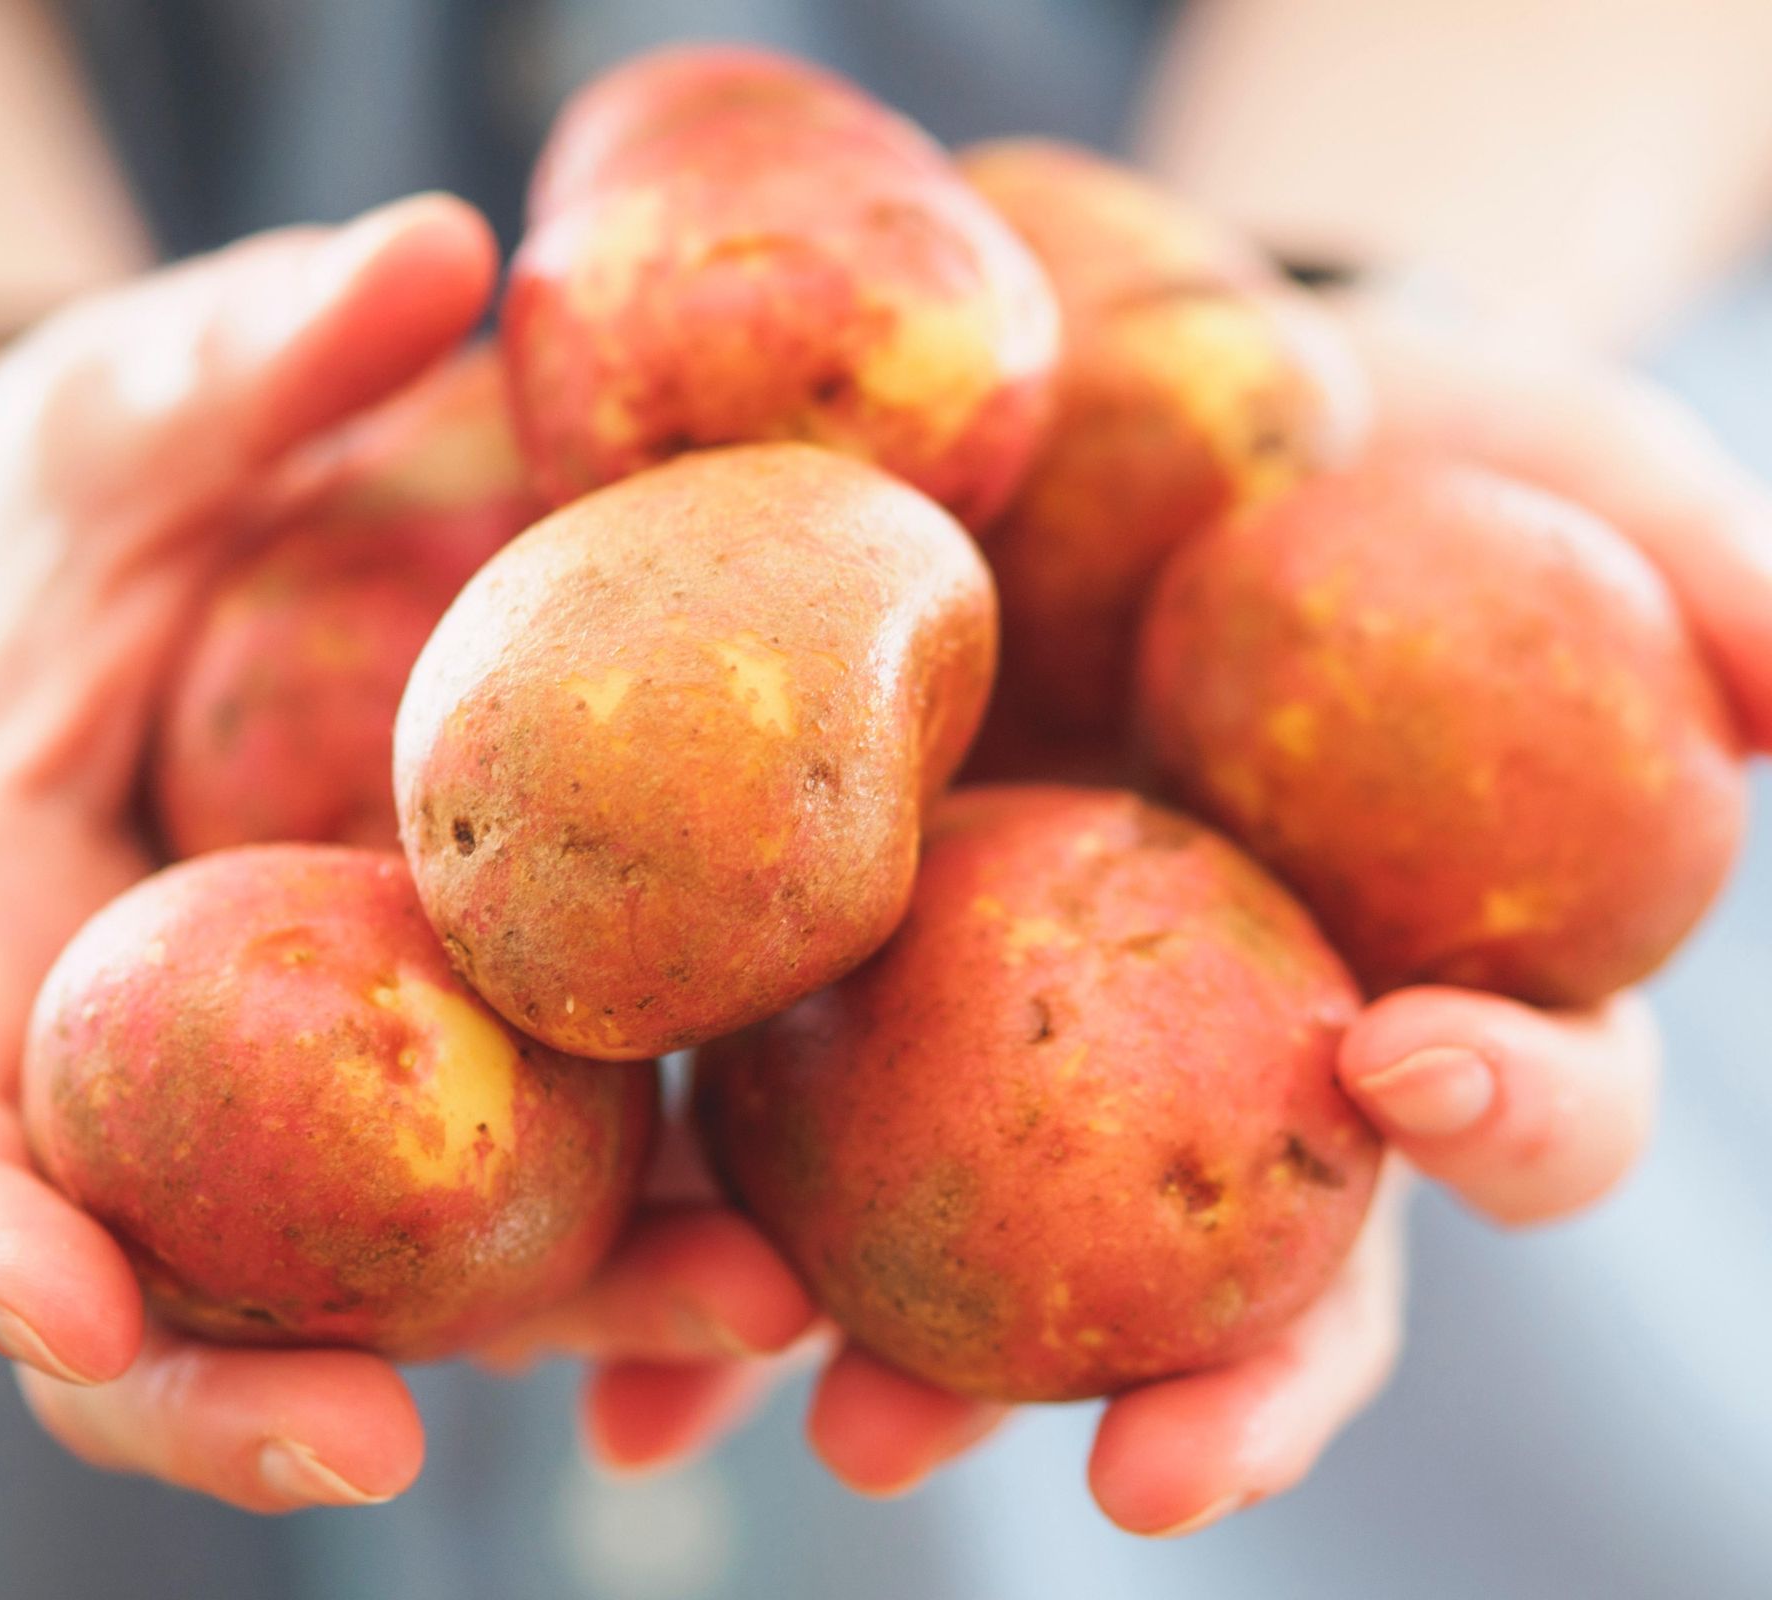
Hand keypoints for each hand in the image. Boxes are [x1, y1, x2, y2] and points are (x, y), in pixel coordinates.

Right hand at [0, 193, 813, 1510]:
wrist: (176, 567)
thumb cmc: (108, 492)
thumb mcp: (141, 403)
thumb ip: (247, 352)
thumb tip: (427, 250)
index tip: (70, 1312)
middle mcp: (151, 1058)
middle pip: (173, 1274)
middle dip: (261, 1389)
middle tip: (398, 1448)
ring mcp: (310, 1085)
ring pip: (396, 1268)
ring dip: (555, 1326)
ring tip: (742, 1321)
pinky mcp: (457, 1057)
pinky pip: (540, 1171)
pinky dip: (647, 1228)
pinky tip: (801, 1233)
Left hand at [793, 301, 1771, 1533]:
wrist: (1145, 397)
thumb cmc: (1389, 448)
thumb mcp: (1544, 462)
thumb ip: (1679, 560)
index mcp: (1427, 978)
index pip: (1516, 1107)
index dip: (1502, 1122)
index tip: (1406, 1071)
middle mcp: (1233, 1064)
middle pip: (1248, 1271)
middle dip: (1196, 1380)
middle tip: (1122, 1469)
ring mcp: (1038, 1055)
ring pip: (1005, 1259)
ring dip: (930, 1366)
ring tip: (832, 1423)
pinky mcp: (859, 1005)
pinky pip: (796, 1152)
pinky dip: (722, 1260)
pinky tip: (633, 1364)